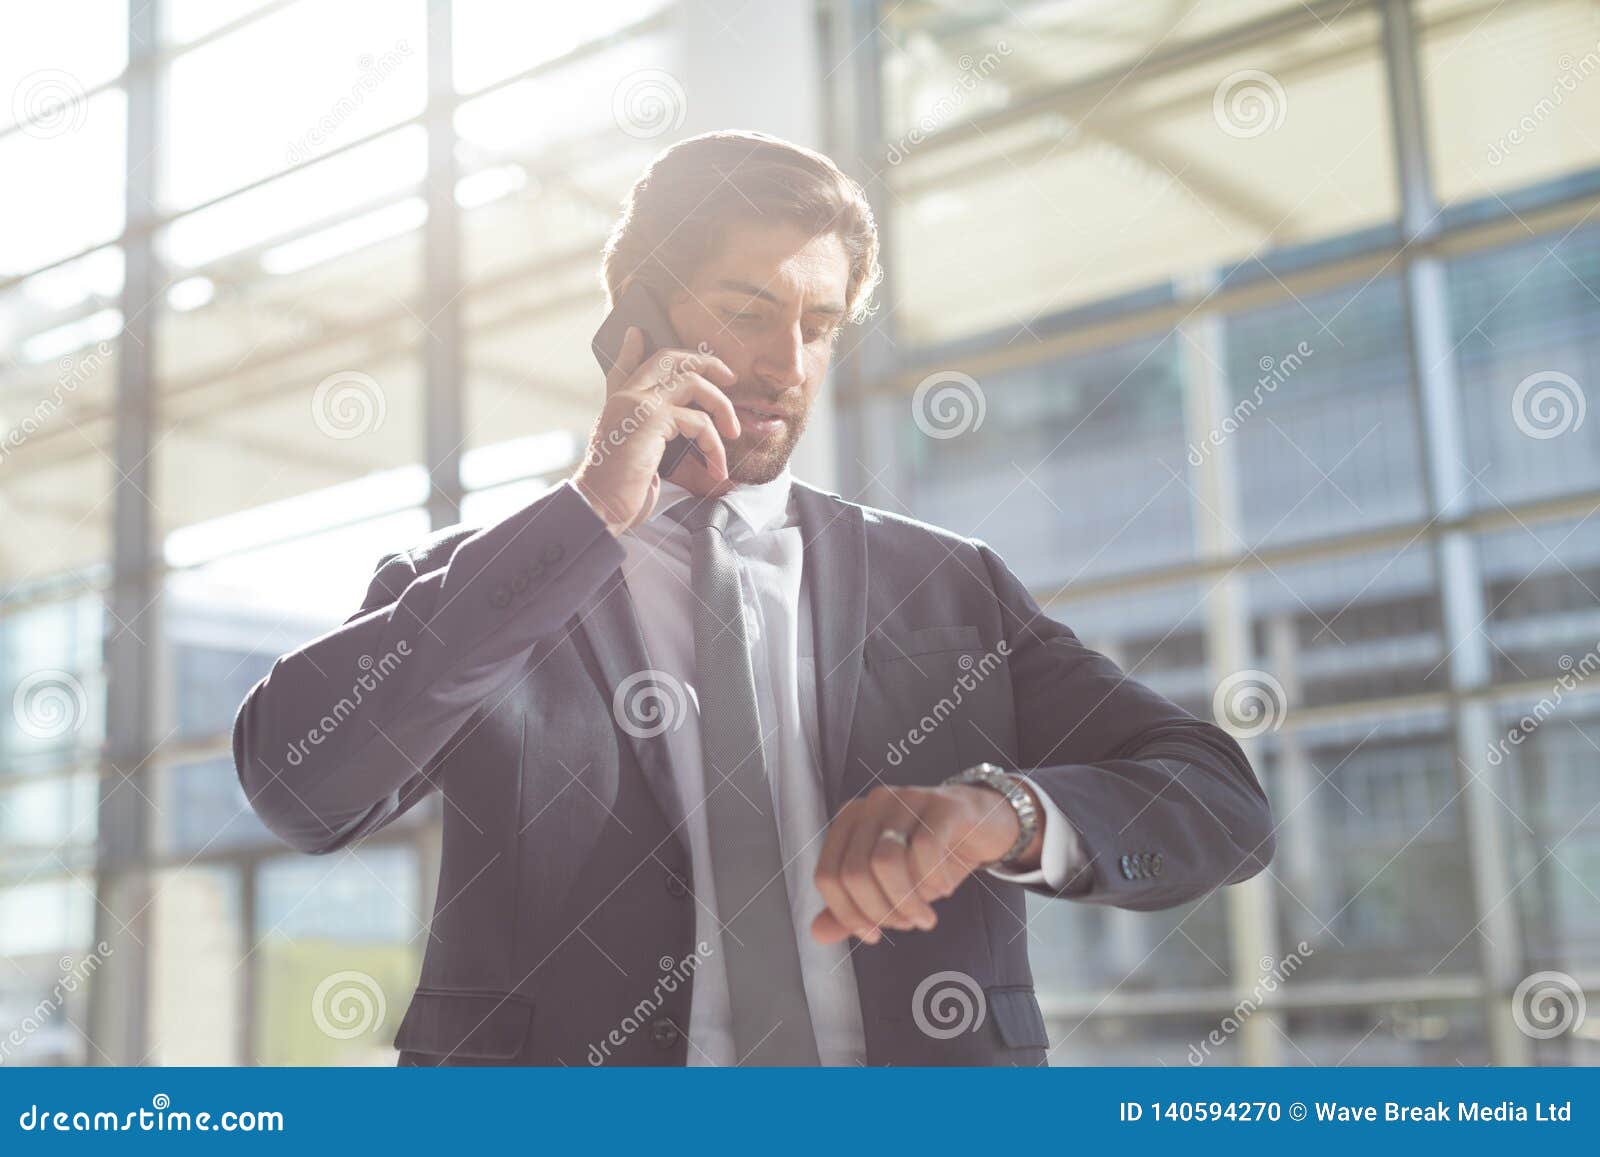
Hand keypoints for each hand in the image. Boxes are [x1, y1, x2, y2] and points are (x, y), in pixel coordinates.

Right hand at [571, 326, 740, 536]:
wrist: (600, 507)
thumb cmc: (619, 489)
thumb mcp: (634, 455)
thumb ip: (649, 433)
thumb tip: (673, 424)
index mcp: (617, 403)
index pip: (625, 363)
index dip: (634, 347)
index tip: (639, 333)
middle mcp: (625, 396)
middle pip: (669, 358)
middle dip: (706, 362)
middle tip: (730, 379)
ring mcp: (637, 403)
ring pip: (693, 383)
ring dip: (723, 407)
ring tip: (734, 433)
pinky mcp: (652, 419)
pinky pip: (699, 421)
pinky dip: (715, 445)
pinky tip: (716, 468)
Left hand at [810, 782, 1041, 945]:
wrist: (983, 825)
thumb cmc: (930, 856)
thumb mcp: (890, 886)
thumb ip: (853, 907)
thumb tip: (818, 934)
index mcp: (849, 822)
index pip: (828, 876)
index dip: (848, 915)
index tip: (874, 936)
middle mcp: (871, 805)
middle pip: (855, 873)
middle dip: (882, 912)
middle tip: (908, 924)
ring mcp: (905, 799)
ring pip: (886, 862)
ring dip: (907, 903)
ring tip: (925, 917)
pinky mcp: (941, 804)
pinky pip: (926, 848)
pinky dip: (934, 881)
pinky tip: (945, 889)